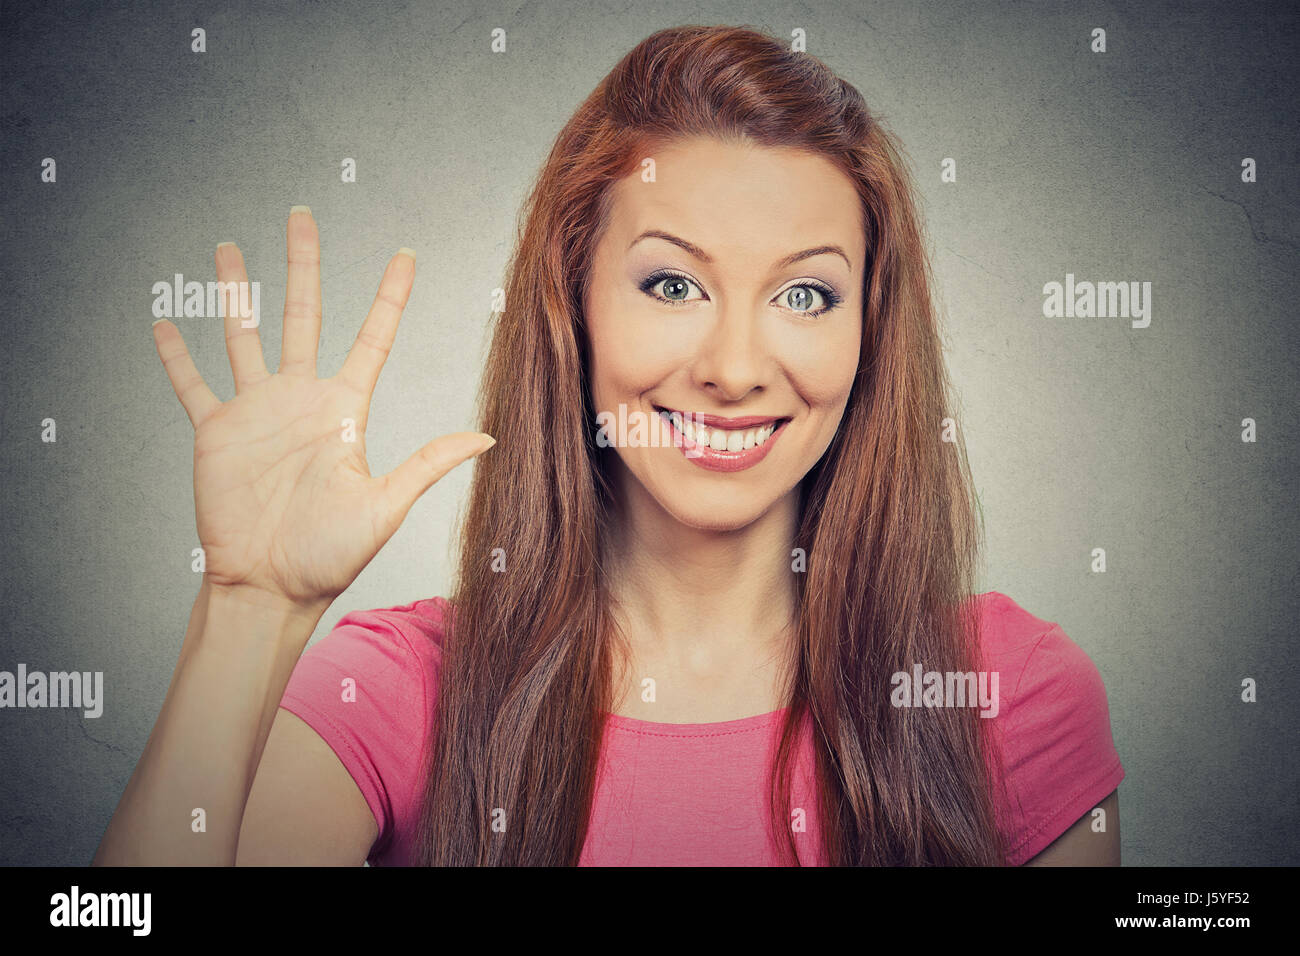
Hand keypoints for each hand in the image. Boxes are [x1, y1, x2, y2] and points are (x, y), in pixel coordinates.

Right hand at [151, 207, 492, 613]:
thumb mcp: (386, 505)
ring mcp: (257, 413)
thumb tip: (487, 437)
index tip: (404, 253)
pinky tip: (165, 323)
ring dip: (235, 292)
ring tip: (229, 247)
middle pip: (304, 315)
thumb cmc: (331, 555)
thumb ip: (429, 464)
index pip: (371, 338)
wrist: (272, 588)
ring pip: (244, 335)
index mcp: (344, 410)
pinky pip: (192, 386)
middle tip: (301, 215)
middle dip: (303, 265)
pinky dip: (177, 357)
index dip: (389, 296)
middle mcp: (301, 400)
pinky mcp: (215, 434)